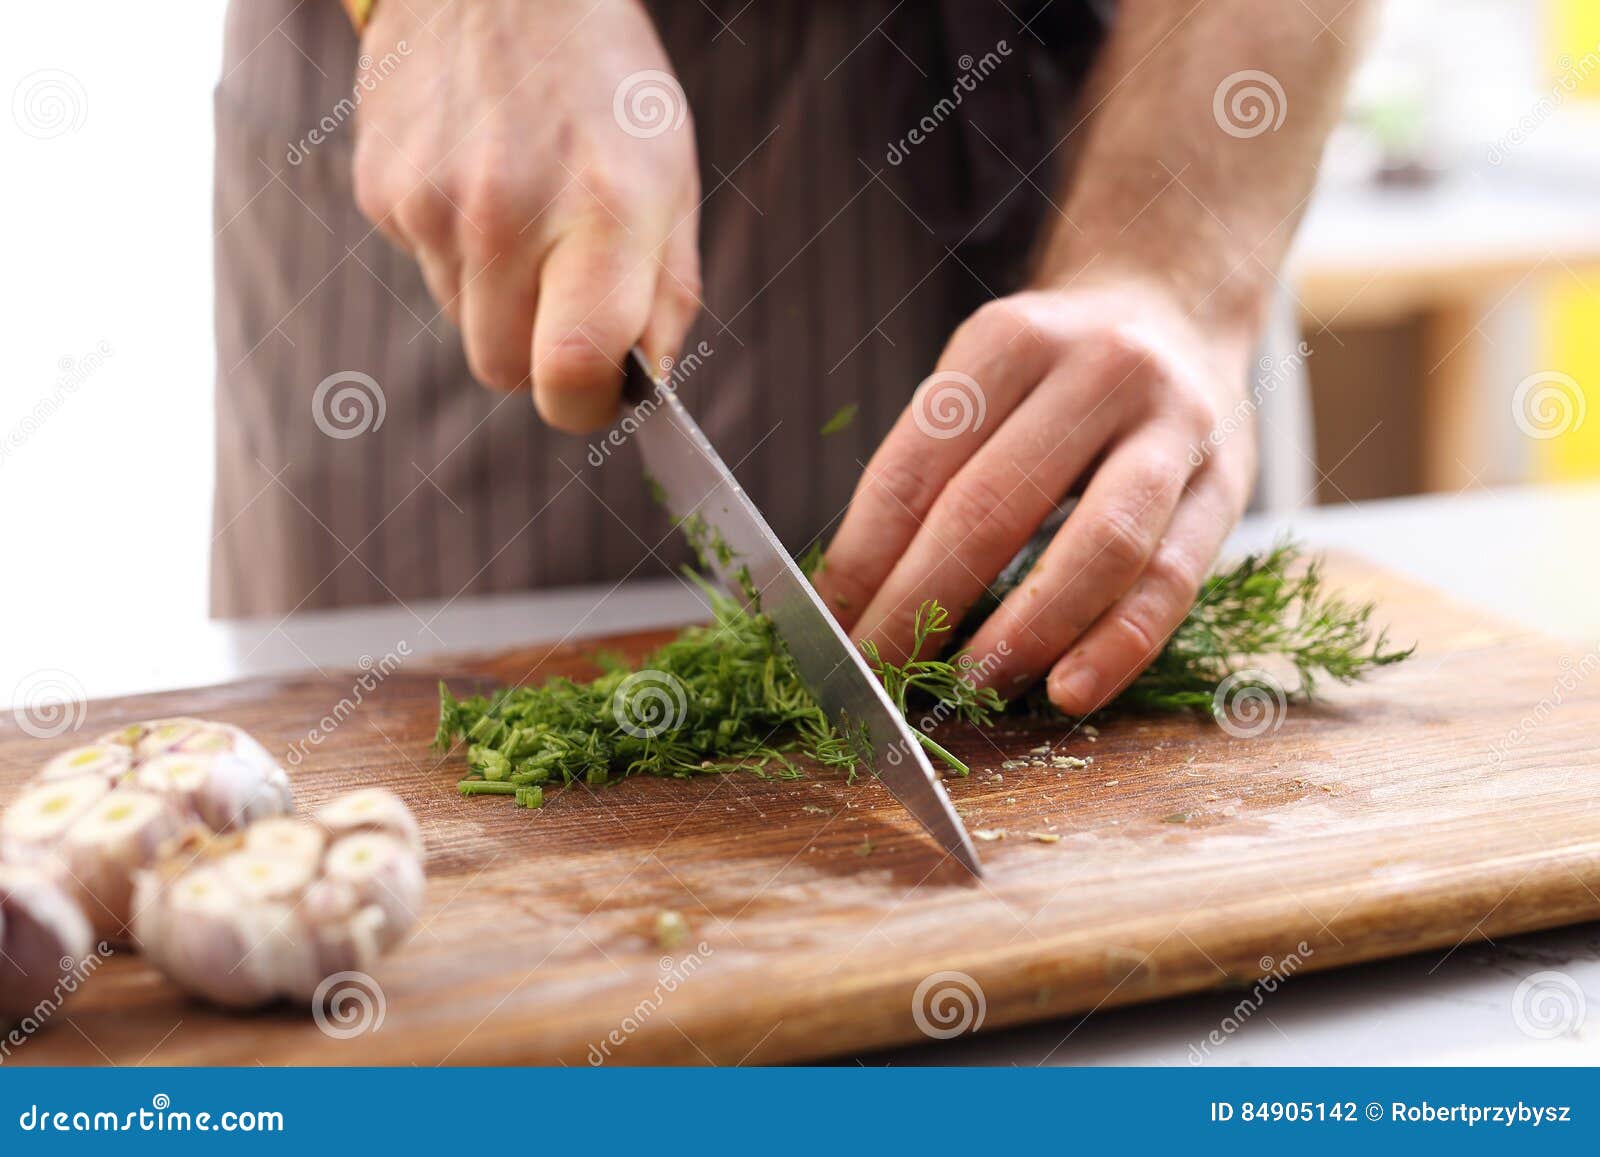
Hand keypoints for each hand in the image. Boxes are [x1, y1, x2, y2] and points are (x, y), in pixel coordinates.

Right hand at [350, 0, 700, 430]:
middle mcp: (506, 213)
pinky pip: (423, 266)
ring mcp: (430, 202)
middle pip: (503, 370)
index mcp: (602, 212)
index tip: (599, 390)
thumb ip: (666, 296)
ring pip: (462, 321)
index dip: (585, 405)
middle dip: (538, 351)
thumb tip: (640, 388)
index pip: (570, 374)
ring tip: (522, 204)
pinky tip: (476, 175)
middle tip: (564, 286)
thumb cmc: (604, 88)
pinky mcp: (379, 190)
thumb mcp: (671, 180)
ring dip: (496, 292)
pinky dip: (453, 245)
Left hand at [812, 280, 1259, 713]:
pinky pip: (1170, 581)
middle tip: (877, 675)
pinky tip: (1068, 691)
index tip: (830, 628)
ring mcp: (1174, 425)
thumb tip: (855, 595)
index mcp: (1011, 340)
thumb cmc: (1051, 372)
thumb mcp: (982, 380)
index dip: (864, 559)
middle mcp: (1099, 370)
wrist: (1177, 307)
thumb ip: (930, 470)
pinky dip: (1116, 646)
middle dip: (921, 607)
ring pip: (1097, 548)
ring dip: (1022, 635)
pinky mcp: (1227, 485)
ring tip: (967, 690)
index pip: (917, 468)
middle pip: (992, 509)